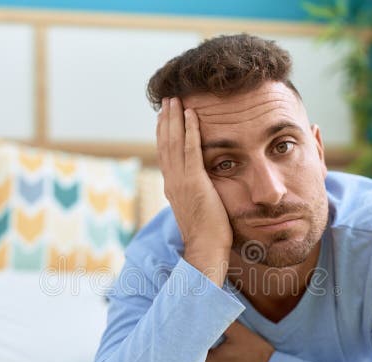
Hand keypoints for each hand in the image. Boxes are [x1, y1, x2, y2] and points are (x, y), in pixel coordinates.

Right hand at [157, 97, 231, 283]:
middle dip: (166, 120)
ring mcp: (181, 182)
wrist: (206, 250)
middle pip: (164, 144)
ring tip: (176, 100)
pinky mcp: (194, 182)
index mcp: (172, 187)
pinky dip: (190, 130)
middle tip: (167, 100)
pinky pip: (191, 150)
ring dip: (175, 119)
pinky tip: (192, 114)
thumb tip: (202, 188)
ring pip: (173, 143)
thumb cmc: (208, 235)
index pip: (165, 154)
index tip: (164, 117)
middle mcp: (172, 182)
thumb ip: (197, 194)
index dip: (163, 133)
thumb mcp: (198, 208)